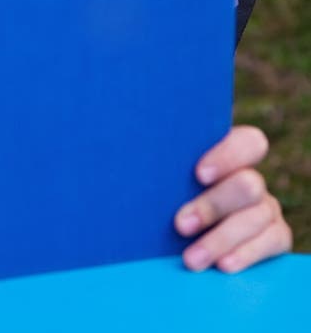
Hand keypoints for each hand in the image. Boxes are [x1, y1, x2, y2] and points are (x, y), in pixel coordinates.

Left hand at [174, 125, 291, 272]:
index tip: (198, 175)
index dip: (228, 156)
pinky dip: (246, 254)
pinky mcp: (275, 236)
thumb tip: (132, 161)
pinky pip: (272, 242)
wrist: (178, 235)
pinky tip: (223, 264)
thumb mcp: (165, 180)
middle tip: (180, 224)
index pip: (248, 143)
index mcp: (227, 155)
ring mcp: (265, 207)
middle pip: (248, 184)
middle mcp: (250, 179)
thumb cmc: (164, 197)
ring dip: (221, 239)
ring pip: (257, 216)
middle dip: (213, 206)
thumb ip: (162, 168)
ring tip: (191, 259)